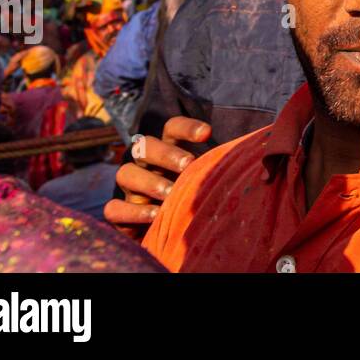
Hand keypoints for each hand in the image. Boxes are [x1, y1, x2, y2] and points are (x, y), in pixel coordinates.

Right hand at [103, 116, 209, 235]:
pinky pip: (114, 208)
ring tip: (171, 193)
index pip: (171, 128)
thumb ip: (215, 166)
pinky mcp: (119, 214)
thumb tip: (245, 157)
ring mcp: (130, 188)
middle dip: (166, 154)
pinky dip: (133, 211)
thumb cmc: (193, 197)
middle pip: (145, 146)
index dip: (187, 127)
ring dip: (149, 182)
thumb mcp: (205, 178)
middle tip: (188, 165)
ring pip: (125, 173)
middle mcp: (145, 164)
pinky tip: (154, 216)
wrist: (169, 232)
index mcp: (168, 149)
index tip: (208, 133)